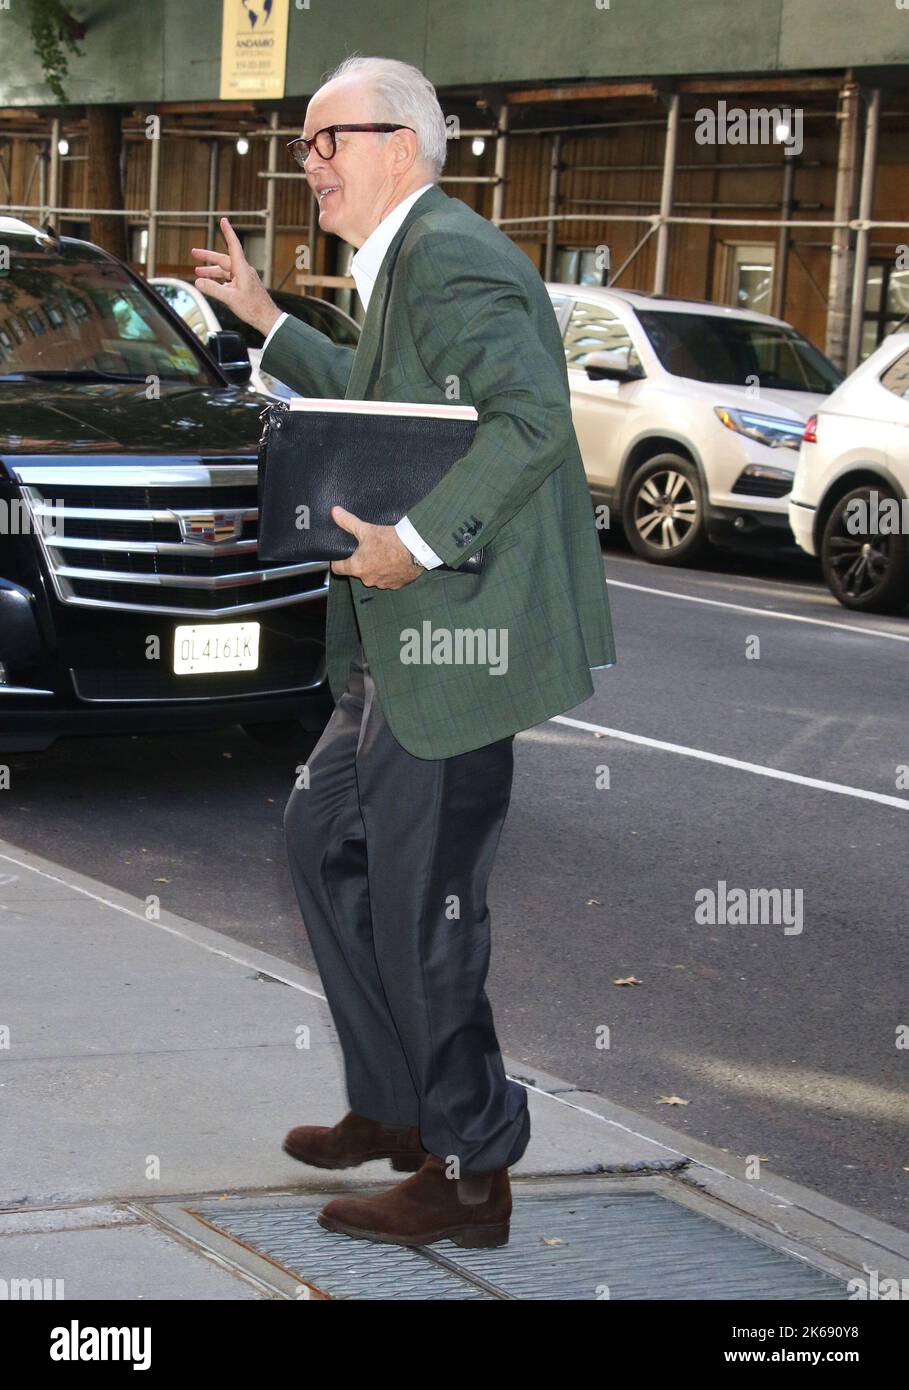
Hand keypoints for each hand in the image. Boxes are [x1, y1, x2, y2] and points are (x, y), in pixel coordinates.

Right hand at [190, 217, 280, 335]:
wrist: (267, 318)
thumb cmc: (253, 308)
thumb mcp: (230, 298)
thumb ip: (213, 289)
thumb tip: (198, 282)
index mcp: (242, 269)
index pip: (233, 246)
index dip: (228, 232)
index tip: (224, 220)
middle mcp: (243, 271)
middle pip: (223, 259)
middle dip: (208, 257)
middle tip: (194, 253)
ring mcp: (244, 278)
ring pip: (225, 270)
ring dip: (211, 271)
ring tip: (198, 272)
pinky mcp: (244, 286)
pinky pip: (229, 279)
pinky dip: (219, 279)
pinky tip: (212, 284)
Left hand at [329, 507, 422, 588]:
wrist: (416, 548)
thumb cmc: (390, 540)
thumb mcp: (366, 529)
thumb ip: (348, 522)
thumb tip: (334, 512)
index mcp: (357, 567)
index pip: (337, 569)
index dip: (337, 561)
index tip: (341, 556)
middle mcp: (368, 579)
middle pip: (358, 572)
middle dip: (361, 562)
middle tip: (368, 549)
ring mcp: (383, 584)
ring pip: (374, 576)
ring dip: (376, 568)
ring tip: (383, 554)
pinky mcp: (396, 585)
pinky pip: (389, 580)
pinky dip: (390, 572)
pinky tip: (395, 562)